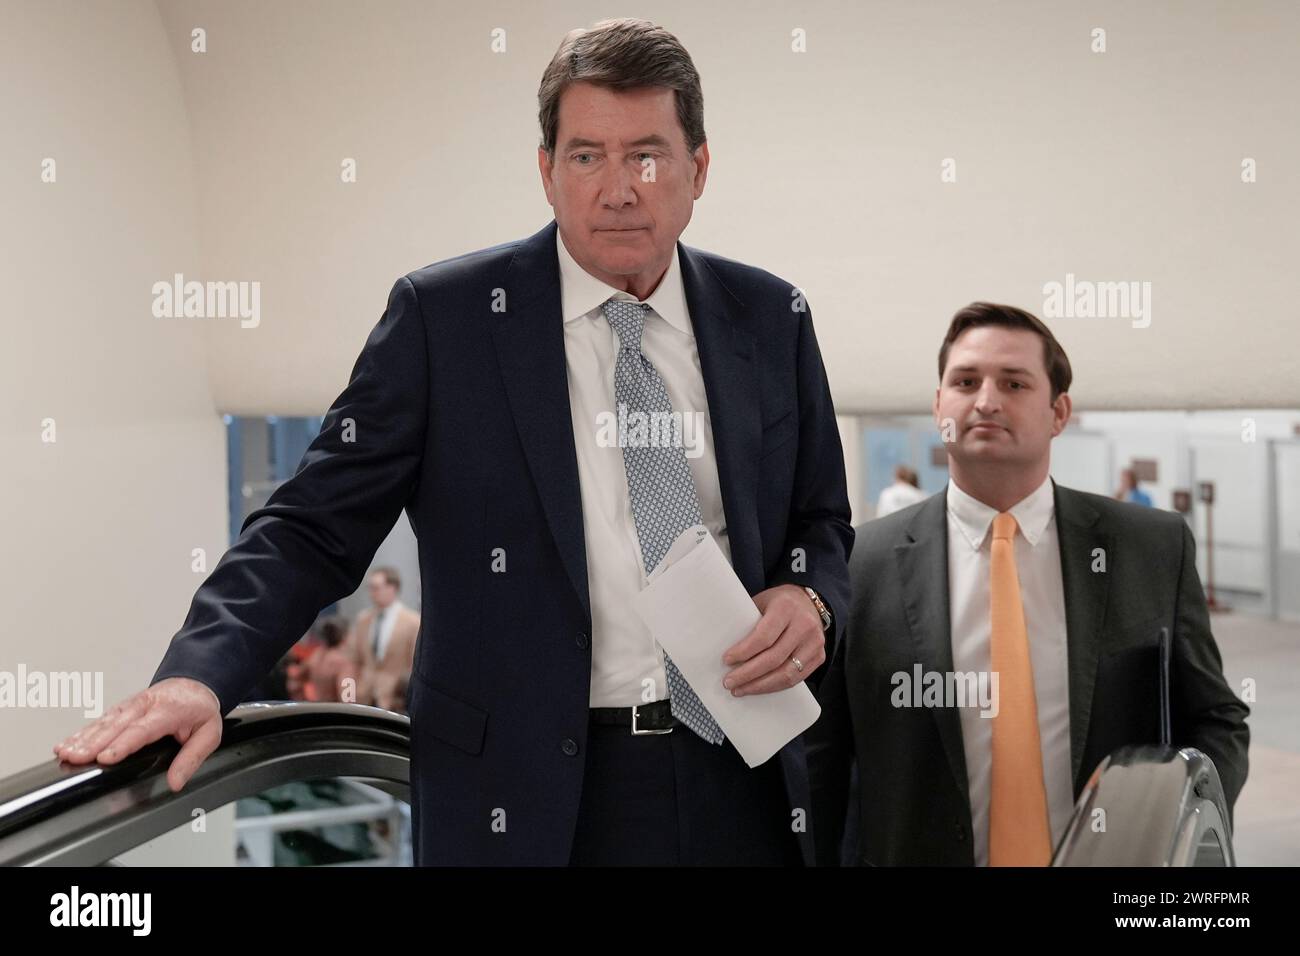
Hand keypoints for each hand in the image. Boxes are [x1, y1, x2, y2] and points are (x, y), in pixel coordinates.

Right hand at [52, 677, 222, 792]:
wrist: (195, 682)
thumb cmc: (200, 709)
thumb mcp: (209, 734)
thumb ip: (192, 758)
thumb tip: (175, 782)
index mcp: (169, 710)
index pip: (142, 729)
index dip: (122, 744)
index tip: (105, 758)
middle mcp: (146, 705)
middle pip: (116, 725)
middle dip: (93, 742)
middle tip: (73, 758)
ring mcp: (131, 704)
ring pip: (104, 721)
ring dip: (83, 737)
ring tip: (64, 752)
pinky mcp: (122, 708)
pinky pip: (101, 720)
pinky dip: (83, 732)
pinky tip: (67, 743)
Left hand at [720, 584, 825, 695]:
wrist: (808, 601)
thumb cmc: (778, 603)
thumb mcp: (761, 602)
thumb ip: (748, 621)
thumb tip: (723, 646)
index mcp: (786, 608)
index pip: (763, 637)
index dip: (744, 652)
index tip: (727, 660)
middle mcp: (804, 625)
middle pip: (773, 658)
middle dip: (748, 674)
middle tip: (729, 682)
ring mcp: (815, 642)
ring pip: (786, 674)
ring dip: (760, 685)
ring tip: (741, 689)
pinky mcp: (819, 656)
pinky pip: (796, 679)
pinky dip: (775, 686)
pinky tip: (760, 687)